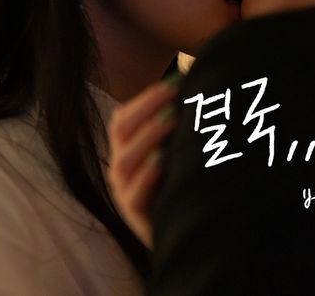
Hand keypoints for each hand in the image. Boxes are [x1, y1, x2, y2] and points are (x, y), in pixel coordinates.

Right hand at [107, 77, 180, 248]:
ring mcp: (123, 191)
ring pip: (125, 160)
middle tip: (176, 94)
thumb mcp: (174, 150)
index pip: (124, 117)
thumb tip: (194, 85)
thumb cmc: (178, 183)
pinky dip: (147, 175)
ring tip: (173, 118)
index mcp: (126, 148)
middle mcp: (120, 166)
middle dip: (148, 108)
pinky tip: (163, 159)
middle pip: (121, 130)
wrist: (184, 231)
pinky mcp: (134, 215)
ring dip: (150, 135)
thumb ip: (176, 123)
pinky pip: (134, 194)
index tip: (175, 83)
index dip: (147, 98)